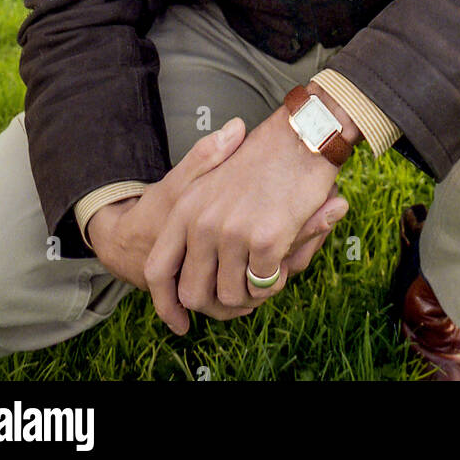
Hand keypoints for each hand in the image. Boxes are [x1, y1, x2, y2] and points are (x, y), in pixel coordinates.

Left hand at [144, 106, 346, 334]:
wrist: (301, 136)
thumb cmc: (264, 160)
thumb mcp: (214, 185)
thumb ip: (196, 228)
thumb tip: (187, 290)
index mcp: (185, 208)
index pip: (158, 270)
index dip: (166, 304)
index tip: (180, 324)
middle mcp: (202, 222)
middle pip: (194, 294)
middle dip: (218, 305)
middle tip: (242, 295)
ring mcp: (233, 232)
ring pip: (230, 296)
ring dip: (250, 295)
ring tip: (265, 272)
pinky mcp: (265, 239)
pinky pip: (263, 286)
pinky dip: (274, 282)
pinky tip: (283, 262)